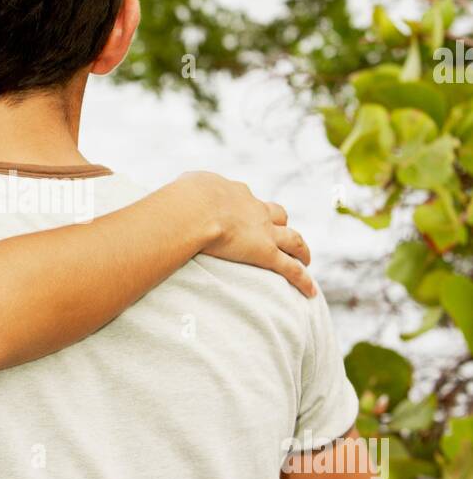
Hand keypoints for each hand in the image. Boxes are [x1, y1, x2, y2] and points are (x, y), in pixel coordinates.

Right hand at [177, 172, 315, 296]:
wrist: (196, 207)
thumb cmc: (183, 197)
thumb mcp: (184, 186)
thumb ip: (182, 194)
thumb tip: (167, 202)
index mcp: (233, 194)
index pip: (245, 199)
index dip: (248, 207)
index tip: (245, 214)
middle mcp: (254, 209)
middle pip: (277, 215)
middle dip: (281, 224)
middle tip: (284, 233)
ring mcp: (263, 232)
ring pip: (292, 239)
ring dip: (301, 249)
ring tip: (306, 259)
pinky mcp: (266, 253)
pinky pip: (290, 268)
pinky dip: (303, 279)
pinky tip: (311, 292)